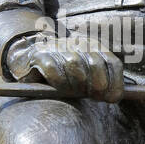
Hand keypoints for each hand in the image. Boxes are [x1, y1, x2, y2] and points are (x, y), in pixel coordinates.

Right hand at [4, 33, 124, 102]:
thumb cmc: (62, 72)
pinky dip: (58, 82)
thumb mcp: (85, 75)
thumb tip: (115, 97)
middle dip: (97, 86)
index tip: (111, 99)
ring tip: (72, 92)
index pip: (112, 63)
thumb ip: (101, 82)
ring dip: (76, 85)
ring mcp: (59, 48)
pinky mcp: (41, 55)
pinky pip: (53, 70)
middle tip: (92, 97)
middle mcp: (78, 44)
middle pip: (96, 65)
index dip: (115, 83)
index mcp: (93, 46)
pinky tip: (58, 88)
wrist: (29, 57)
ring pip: (75, 66)